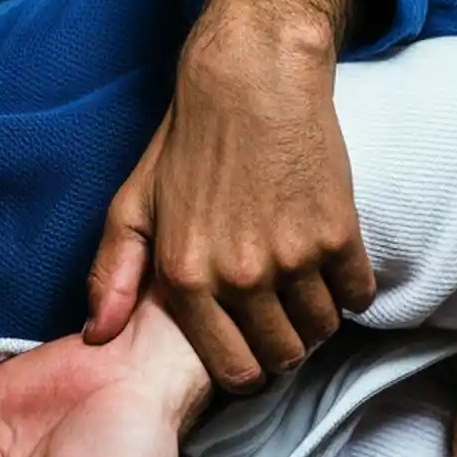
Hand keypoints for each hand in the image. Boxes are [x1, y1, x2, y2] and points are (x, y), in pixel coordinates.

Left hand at [84, 0, 375, 392]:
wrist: (251, 81)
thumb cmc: (188, 144)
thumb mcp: (133, 205)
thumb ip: (112, 275)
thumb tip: (98, 336)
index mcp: (188, 278)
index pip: (233, 370)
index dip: (248, 374)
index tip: (255, 358)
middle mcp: (240, 277)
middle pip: (284, 356)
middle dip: (285, 350)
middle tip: (283, 326)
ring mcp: (293, 258)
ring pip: (322, 329)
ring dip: (319, 320)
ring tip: (306, 294)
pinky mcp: (337, 234)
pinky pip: (357, 295)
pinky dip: (351, 290)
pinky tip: (333, 268)